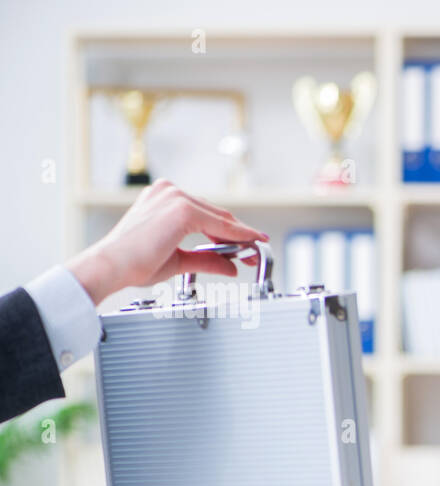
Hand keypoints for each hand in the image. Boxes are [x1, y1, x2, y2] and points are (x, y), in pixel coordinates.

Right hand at [65, 180, 268, 305]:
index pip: (206, 214)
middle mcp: (168, 192)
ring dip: (240, 236)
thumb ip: (205, 260)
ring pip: (220, 218)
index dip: (231, 231)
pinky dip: (236, 235)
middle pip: (216, 214)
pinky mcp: (181, 209)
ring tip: (254, 251)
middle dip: (239, 234)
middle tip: (255, 249)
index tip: (248, 243)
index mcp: (162, 199)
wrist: (112, 266)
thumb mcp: (178, 261)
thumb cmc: (132, 263)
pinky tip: (248, 244)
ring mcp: (174, 197)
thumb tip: (231, 267)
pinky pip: (219, 224)